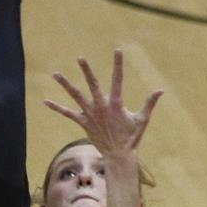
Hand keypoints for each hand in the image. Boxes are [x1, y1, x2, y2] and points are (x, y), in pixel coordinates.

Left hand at [42, 50, 164, 155]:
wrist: (118, 155)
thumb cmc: (132, 138)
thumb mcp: (142, 119)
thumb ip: (150, 103)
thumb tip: (161, 90)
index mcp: (116, 103)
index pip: (118, 79)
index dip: (118, 64)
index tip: (117, 50)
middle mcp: (101, 107)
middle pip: (93, 84)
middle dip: (87, 70)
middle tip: (80, 57)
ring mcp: (90, 115)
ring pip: (76, 96)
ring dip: (66, 84)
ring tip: (55, 73)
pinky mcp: (83, 123)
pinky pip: (68, 114)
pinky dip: (57, 108)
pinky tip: (45, 101)